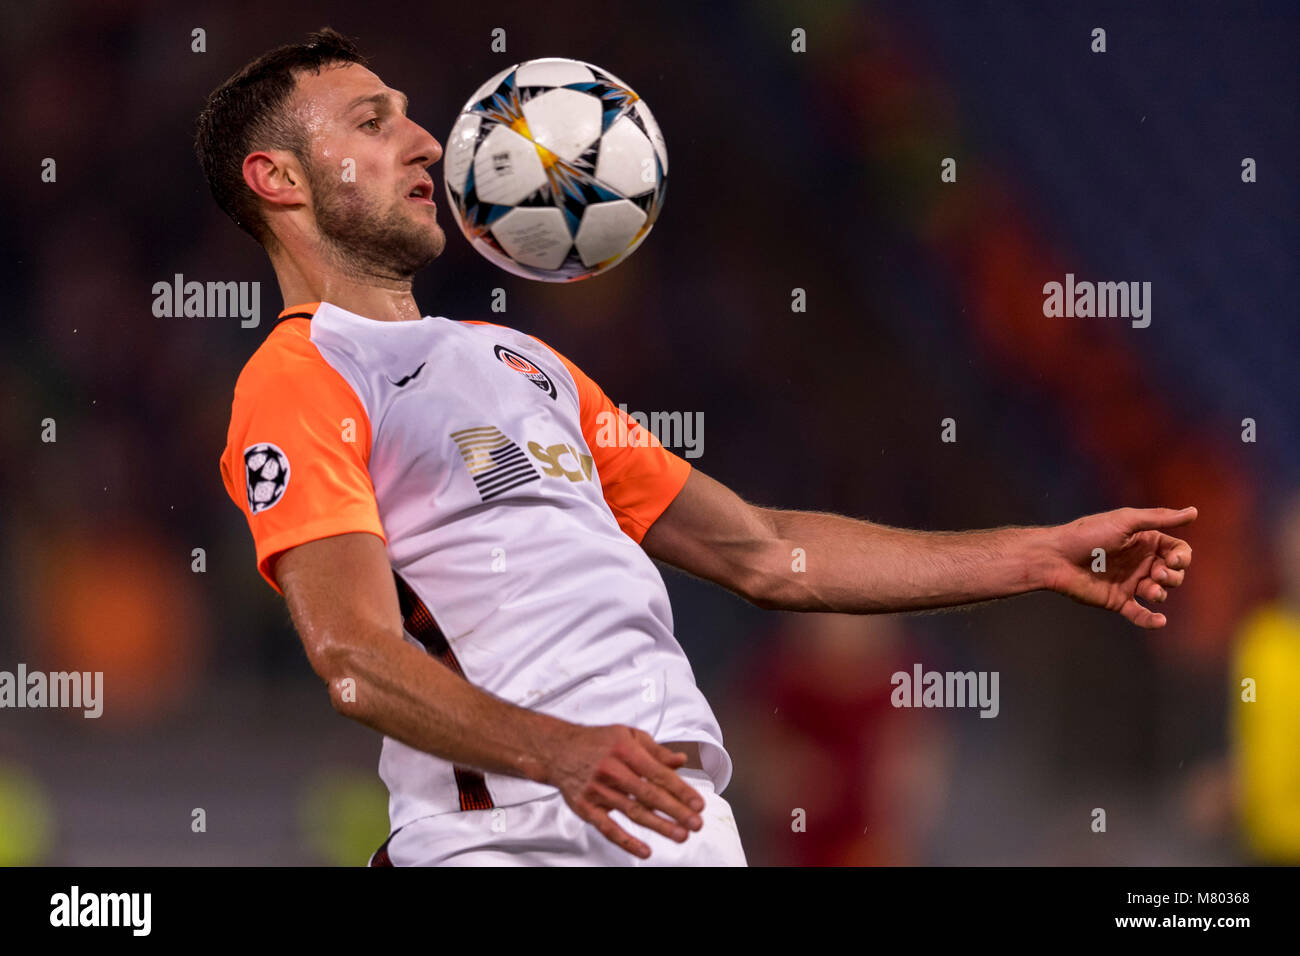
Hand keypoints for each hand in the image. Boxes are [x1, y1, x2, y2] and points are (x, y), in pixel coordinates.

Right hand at [541, 724, 705, 858]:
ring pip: (633, 812)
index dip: (680, 790)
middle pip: (649, 795)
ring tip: (680, 835)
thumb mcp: (628, 735)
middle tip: (695, 823)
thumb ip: (655, 750)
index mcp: (625, 750)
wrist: (557, 750)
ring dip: (659, 826)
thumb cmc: (596, 742)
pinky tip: (645, 850)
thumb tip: (680, 761)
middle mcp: (612, 770)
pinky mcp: (586, 808)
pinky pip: (608, 828)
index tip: (697, 804)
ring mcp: (598, 791)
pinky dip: (627, 841)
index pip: (658, 773)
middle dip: (675, 811)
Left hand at [1044, 506, 1196, 628]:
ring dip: (1160, 592)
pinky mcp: (1118, 601)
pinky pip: (1140, 614)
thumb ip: (1159, 518)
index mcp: (1145, 542)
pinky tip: (1159, 621)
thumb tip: (1194, 512)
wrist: (1056, 557)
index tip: (1174, 560)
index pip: (1178, 551)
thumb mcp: (1126, 521)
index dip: (1182, 558)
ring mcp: (1130, 582)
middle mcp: (1141, 562)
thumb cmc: (1089, 534)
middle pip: (1174, 574)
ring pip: (1160, 593)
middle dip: (1173, 576)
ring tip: (1148, 589)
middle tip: (1157, 574)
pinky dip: (1151, 620)